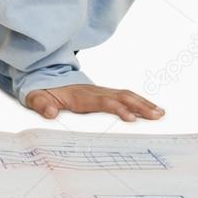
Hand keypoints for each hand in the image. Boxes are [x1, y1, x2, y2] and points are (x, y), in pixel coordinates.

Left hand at [25, 84, 164, 121]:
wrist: (45, 78)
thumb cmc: (43, 93)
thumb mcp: (36, 98)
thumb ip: (42, 105)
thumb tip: (50, 113)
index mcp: (80, 96)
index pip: (103, 101)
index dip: (117, 108)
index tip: (130, 118)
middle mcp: (94, 91)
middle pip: (120, 96)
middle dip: (139, 105)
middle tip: (156, 116)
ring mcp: (101, 91)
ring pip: (126, 94)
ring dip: (144, 103)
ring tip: (161, 113)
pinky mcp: (105, 94)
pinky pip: (125, 96)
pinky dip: (140, 101)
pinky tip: (151, 109)